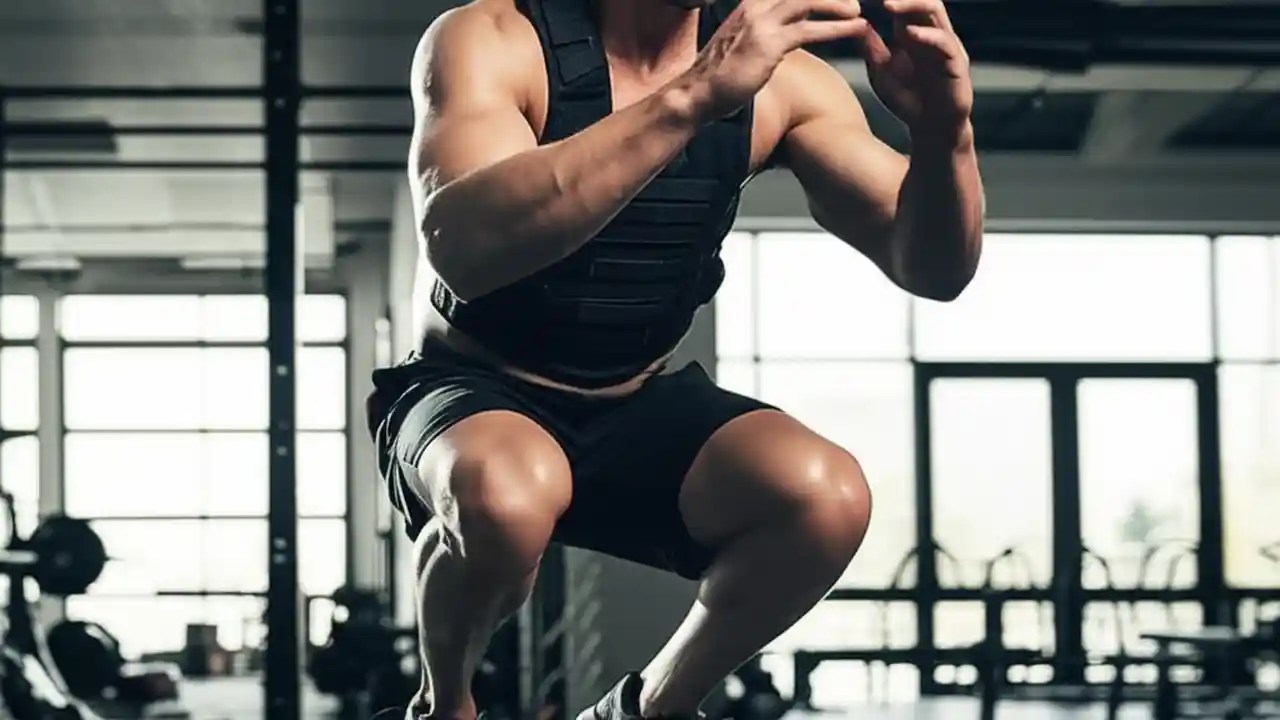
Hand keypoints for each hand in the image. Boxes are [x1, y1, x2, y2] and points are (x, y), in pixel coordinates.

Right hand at [687, 0, 868, 120]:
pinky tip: (855, 28)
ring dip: (838, 4)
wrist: (697, 94)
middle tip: (852, 0)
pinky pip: (810, 29)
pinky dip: (837, 27)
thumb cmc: (719, 74)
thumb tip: (791, 28)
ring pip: (809, 1)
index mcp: (750, 3)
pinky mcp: (769, 44)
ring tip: (859, 10)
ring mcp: (761, 23)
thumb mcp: (743, 41)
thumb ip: (767, 29)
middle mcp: (755, 6)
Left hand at [862, 0, 972, 144]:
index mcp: (913, 34)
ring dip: (912, 4)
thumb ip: (873, 51)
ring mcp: (946, 46)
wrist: (931, 130)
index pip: (905, 2)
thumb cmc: (908, 102)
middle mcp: (931, 34)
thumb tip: (859, 26)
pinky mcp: (957, 63)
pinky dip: (928, 35)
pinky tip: (909, 33)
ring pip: (935, 11)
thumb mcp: (882, 75)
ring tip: (888, 4)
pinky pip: (945, 42)